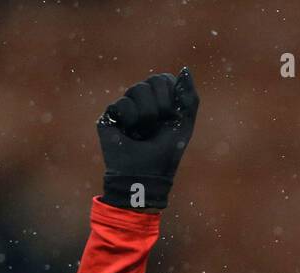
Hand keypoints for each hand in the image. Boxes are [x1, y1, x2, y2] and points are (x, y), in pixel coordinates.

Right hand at [97, 67, 199, 209]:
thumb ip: (189, 98)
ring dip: (147, 115)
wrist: (145, 176)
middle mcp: (141, 102)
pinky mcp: (110, 115)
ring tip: (143, 132)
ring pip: (137, 89)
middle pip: (152, 80)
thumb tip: (185, 70)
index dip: (171, 96)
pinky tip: (128, 133)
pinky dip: (131, 121)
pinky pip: (122, 104)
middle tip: (158, 124)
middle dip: (161, 105)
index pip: (164, 79)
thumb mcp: (184, 125)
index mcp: (159, 102)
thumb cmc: (166, 154)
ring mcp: (125, 107)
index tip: (171, 116)